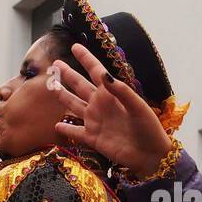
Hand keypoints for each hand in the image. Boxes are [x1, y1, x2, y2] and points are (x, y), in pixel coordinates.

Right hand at [51, 42, 172, 176]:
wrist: (150, 155)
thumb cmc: (148, 128)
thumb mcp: (138, 107)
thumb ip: (121, 91)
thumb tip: (103, 74)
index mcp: (111, 94)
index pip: (95, 71)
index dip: (86, 58)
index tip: (75, 46)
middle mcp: (100, 105)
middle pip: (80, 86)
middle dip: (68, 75)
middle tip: (55, 64)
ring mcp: (95, 121)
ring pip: (74, 106)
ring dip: (63, 96)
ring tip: (51, 86)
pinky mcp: (93, 138)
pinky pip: (76, 132)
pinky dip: (66, 129)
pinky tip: (56, 125)